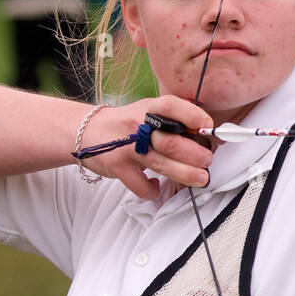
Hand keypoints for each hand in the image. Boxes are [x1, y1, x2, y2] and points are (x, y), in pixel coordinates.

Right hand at [78, 96, 214, 201]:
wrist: (86, 132)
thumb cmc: (125, 124)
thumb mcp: (146, 111)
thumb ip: (170, 119)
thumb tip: (203, 134)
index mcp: (148, 108)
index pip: (171, 106)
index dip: (193, 115)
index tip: (208, 127)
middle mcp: (137, 126)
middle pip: (171, 142)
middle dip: (195, 154)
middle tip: (207, 160)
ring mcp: (127, 148)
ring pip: (161, 164)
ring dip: (185, 173)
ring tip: (201, 178)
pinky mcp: (118, 167)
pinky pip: (141, 185)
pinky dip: (152, 190)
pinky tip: (156, 186)